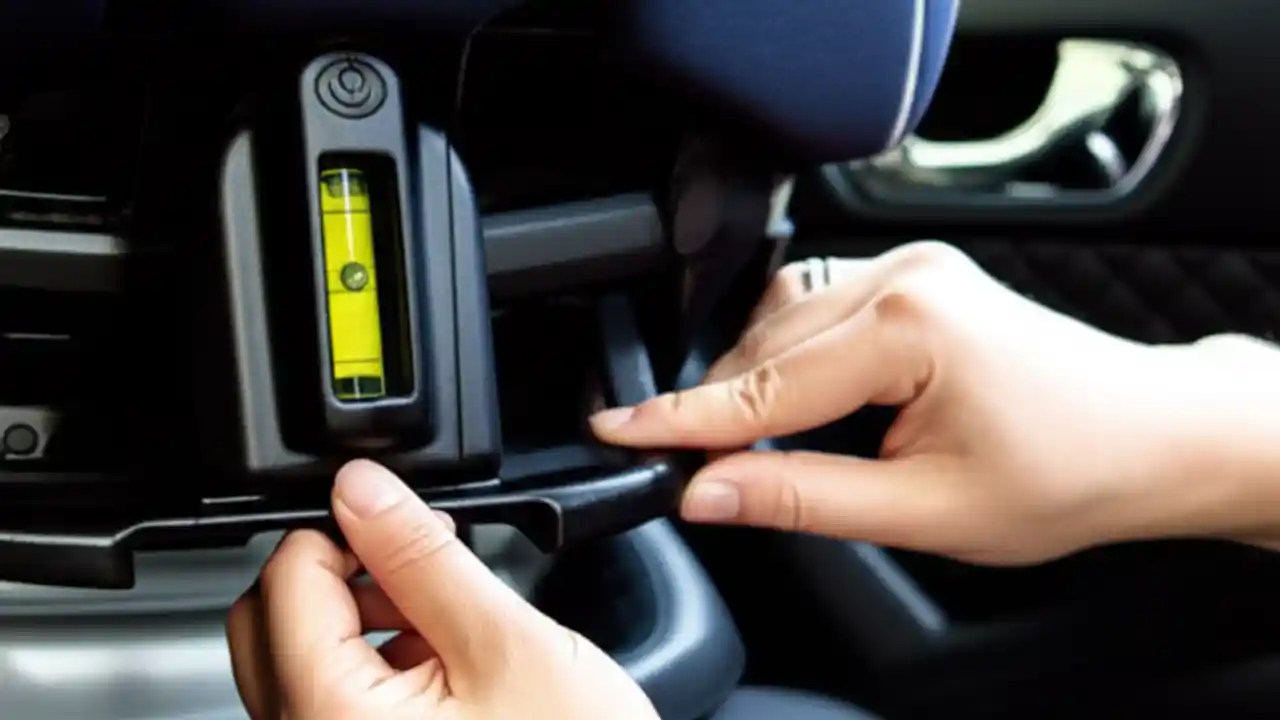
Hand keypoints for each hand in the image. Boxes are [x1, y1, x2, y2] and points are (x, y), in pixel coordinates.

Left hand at [226, 460, 657, 719]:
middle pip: (271, 621)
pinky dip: (371, 666)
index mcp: (331, 716)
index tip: (399, 520)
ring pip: (297, 661)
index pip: (286, 578)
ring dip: (357, 619)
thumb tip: (363, 490)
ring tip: (445, 617)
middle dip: (342, 573)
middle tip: (419, 561)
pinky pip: (328, 703)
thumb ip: (422, 558)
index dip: (344, 529)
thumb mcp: (508, 643)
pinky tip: (439, 664)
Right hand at [592, 242, 1279, 563]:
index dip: (680, 418)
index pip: (763, 384)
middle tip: (690, 472)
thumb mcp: (927, 512)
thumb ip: (805, 498)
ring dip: (754, 380)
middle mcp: (904, 277)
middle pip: (762, 344)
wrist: (1150, 436)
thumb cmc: (1068, 473)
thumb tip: (708, 491)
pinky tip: (792, 399)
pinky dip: (789, 356)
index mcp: (910, 325)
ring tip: (751, 447)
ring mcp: (909, 269)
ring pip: (781, 321)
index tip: (615, 430)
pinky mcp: (913, 279)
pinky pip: (816, 308)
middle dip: (719, 407)